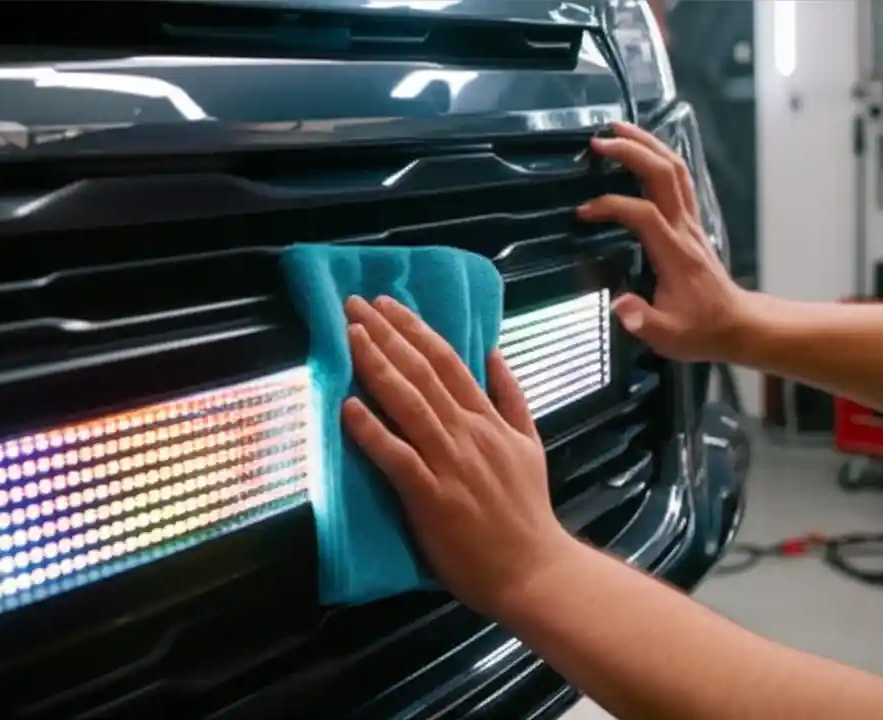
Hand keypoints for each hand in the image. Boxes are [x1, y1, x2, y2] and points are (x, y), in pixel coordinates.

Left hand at [341, 295, 578, 618]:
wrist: (534, 570)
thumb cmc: (526, 513)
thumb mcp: (530, 444)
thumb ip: (511, 398)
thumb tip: (493, 352)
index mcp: (487, 420)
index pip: (447, 361)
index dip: (413, 329)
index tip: (385, 304)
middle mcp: (468, 433)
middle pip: (422, 372)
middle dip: (386, 334)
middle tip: (353, 303)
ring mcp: (449, 464)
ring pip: (409, 404)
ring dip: (377, 366)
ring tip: (349, 335)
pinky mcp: (432, 498)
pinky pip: (397, 458)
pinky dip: (373, 431)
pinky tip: (348, 408)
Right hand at [578, 122, 754, 362]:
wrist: (735, 324)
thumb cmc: (700, 329)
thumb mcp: (669, 336)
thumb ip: (643, 321)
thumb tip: (621, 307)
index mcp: (674, 253)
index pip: (643, 214)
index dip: (611, 206)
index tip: (583, 212)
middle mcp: (684, 229)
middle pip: (664, 175)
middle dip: (633, 151)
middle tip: (599, 141)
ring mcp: (690, 222)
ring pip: (675, 169)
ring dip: (648, 145)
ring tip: (619, 130)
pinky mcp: (691, 222)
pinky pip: (678, 179)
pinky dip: (660, 157)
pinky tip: (644, 149)